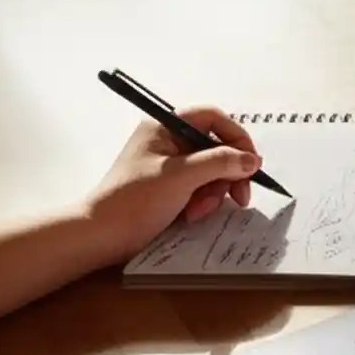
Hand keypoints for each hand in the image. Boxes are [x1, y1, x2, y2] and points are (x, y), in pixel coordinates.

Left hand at [86, 106, 260, 260]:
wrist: (102, 235)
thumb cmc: (136, 199)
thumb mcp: (182, 177)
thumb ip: (220, 163)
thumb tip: (253, 160)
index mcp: (165, 126)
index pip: (212, 118)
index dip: (236, 138)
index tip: (251, 163)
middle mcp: (168, 141)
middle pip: (216, 148)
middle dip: (227, 174)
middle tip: (238, 198)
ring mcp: (170, 165)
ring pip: (212, 171)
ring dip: (213, 193)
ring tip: (199, 211)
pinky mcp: (170, 187)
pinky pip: (201, 188)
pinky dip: (202, 202)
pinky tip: (191, 215)